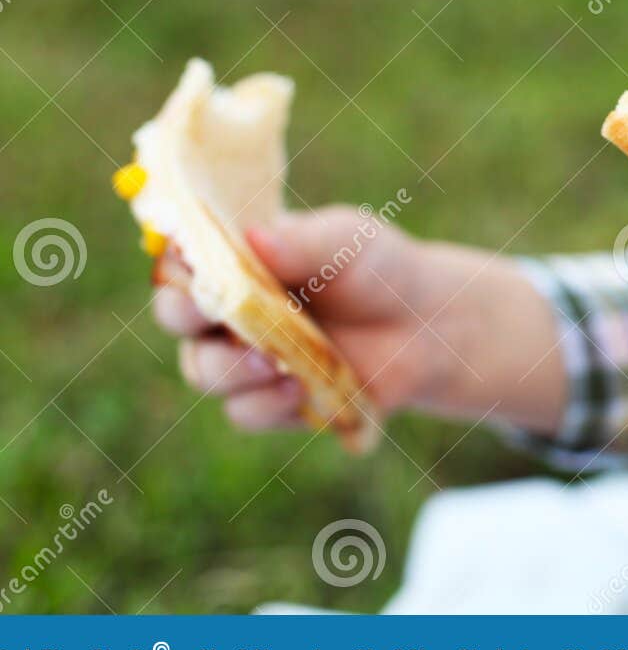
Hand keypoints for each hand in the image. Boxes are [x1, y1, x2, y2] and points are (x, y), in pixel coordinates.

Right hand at [152, 206, 565, 435]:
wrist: (428, 325)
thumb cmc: (379, 269)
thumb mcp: (351, 240)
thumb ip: (306, 242)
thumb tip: (254, 238)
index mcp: (237, 259)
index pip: (183, 258)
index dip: (177, 263)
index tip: (192, 266)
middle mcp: (230, 309)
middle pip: (177, 316)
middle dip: (187, 316)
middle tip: (217, 313)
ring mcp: (247, 358)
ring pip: (202, 369)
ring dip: (226, 367)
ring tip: (271, 360)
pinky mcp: (273, 400)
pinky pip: (245, 411)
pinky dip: (263, 403)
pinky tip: (297, 389)